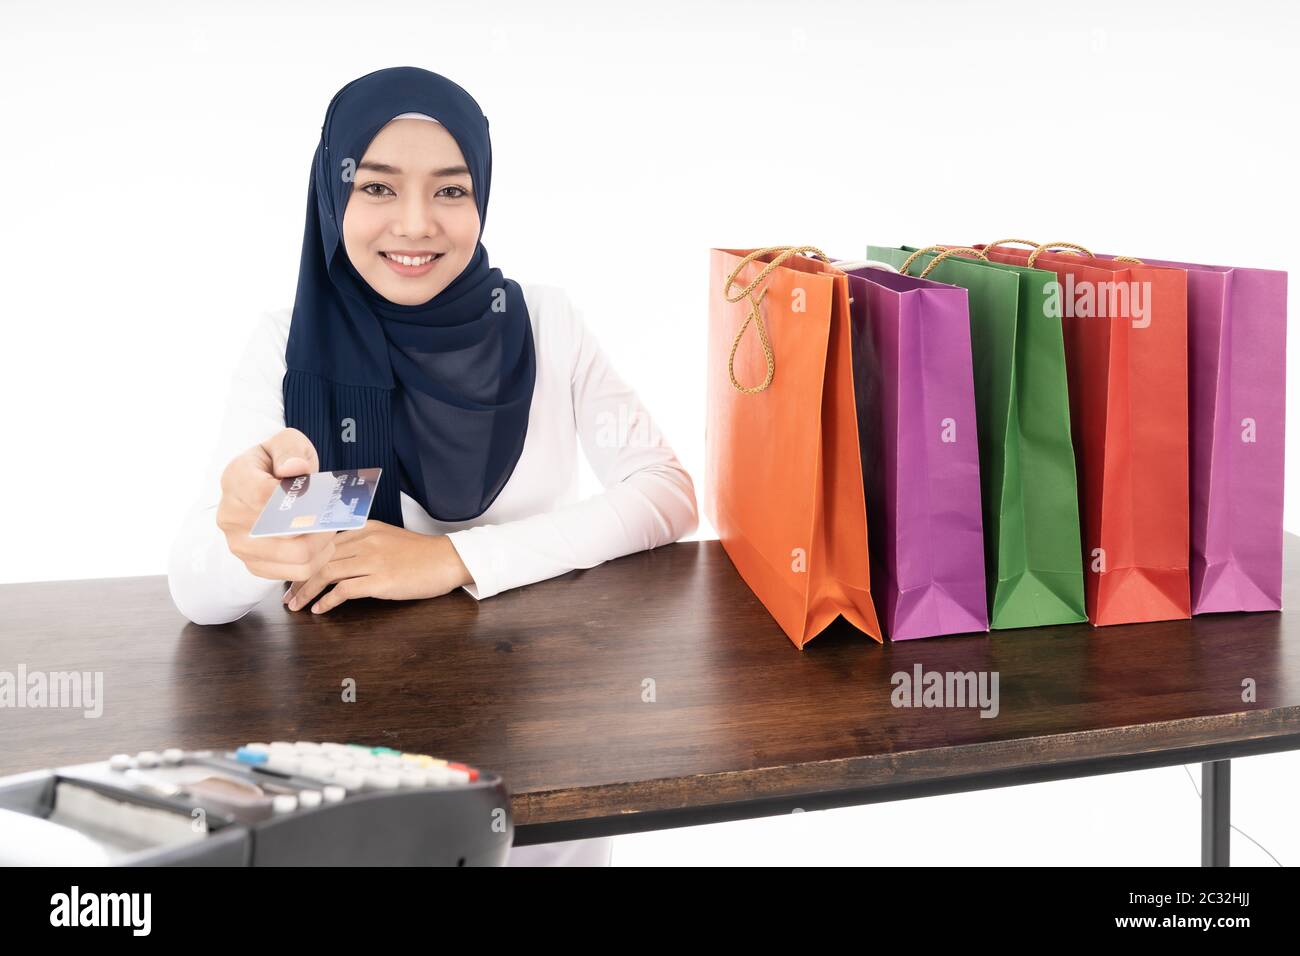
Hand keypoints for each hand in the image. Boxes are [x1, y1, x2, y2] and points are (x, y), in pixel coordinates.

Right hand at [216, 427, 335, 581]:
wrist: (261, 483)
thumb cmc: (277, 462)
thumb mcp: (286, 442)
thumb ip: (290, 450)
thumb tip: (294, 468)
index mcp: (235, 480)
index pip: (266, 496)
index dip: (299, 500)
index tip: (320, 496)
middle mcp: (230, 516)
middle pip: (287, 534)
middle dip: (319, 525)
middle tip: (333, 516)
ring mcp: (240, 544)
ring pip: (296, 557)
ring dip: (322, 545)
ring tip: (330, 530)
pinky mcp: (254, 564)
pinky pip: (294, 573)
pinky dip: (316, 560)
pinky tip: (321, 544)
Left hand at [283, 521, 473, 613]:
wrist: (449, 559)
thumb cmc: (422, 554)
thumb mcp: (389, 538)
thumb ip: (364, 543)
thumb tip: (339, 560)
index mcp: (365, 528)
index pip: (324, 542)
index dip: (304, 559)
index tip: (292, 573)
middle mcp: (365, 540)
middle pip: (319, 558)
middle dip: (298, 578)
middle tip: (287, 595)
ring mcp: (373, 559)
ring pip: (326, 573)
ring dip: (306, 591)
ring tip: (296, 605)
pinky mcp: (381, 580)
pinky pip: (344, 590)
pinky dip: (327, 601)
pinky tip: (319, 610)